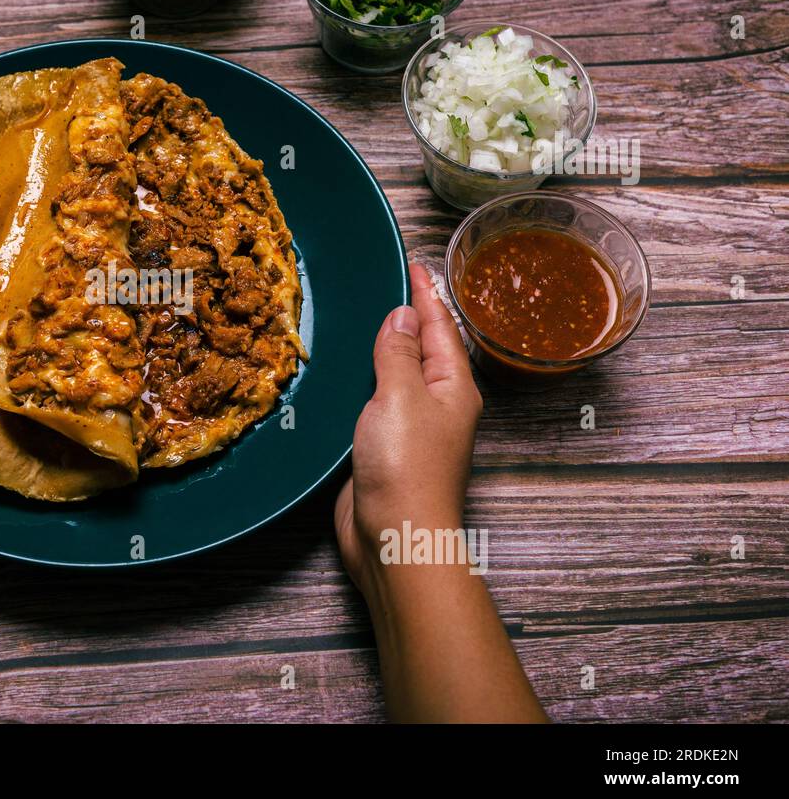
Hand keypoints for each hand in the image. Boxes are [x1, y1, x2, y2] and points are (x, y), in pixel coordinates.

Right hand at [334, 262, 482, 591]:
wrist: (394, 537)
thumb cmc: (406, 468)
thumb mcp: (401, 396)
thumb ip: (398, 352)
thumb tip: (402, 314)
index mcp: (453, 386)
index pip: (439, 326)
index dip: (425, 293)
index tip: (414, 262)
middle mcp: (436, 404)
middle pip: (422, 348)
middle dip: (407, 315)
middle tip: (390, 280)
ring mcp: (410, 427)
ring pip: (396, 375)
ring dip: (382, 348)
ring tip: (364, 317)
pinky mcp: (382, 448)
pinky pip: (374, 401)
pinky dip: (362, 380)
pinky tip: (345, 372)